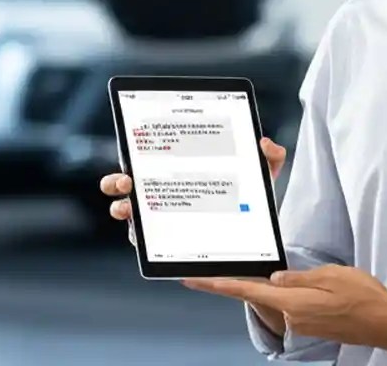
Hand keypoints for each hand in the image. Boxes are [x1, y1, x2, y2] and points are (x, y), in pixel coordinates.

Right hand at [98, 137, 286, 245]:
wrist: (252, 237)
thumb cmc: (248, 198)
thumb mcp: (259, 176)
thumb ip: (269, 156)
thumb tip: (265, 142)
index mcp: (175, 168)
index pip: (145, 157)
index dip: (130, 154)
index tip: (131, 156)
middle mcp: (160, 192)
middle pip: (124, 184)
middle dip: (116, 181)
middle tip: (127, 181)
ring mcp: (157, 219)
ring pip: (126, 213)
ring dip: (120, 210)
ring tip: (127, 210)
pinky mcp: (161, 243)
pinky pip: (142, 242)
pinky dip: (137, 238)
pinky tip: (142, 237)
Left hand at [182, 265, 386, 347]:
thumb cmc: (363, 296)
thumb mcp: (330, 275)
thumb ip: (297, 277)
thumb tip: (274, 278)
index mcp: (292, 302)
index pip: (246, 291)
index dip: (217, 285)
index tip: (194, 281)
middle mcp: (292, 317)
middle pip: (263, 295)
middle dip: (253, 282)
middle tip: (232, 271)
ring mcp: (302, 325)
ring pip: (280, 301)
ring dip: (283, 289)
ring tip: (309, 279)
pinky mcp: (312, 327)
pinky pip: (294, 308)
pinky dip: (294, 297)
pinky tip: (310, 289)